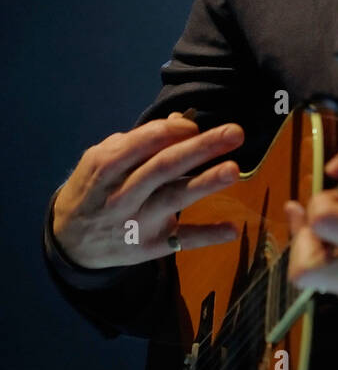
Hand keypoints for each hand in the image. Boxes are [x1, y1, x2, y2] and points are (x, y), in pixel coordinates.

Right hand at [51, 113, 244, 269]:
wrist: (70, 242)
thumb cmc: (95, 189)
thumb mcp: (102, 160)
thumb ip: (139, 141)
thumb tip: (181, 122)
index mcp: (106, 166)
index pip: (144, 143)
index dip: (173, 131)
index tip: (194, 125)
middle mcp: (121, 194)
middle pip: (164, 166)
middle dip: (201, 148)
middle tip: (235, 133)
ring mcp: (136, 222)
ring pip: (174, 198)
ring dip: (206, 183)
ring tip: (234, 170)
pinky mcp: (150, 247)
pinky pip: (182, 240)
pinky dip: (208, 235)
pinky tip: (233, 229)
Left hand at [285, 131, 337, 306]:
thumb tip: (332, 169)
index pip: (322, 221)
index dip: (322, 201)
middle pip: (302, 271)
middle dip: (304, 238)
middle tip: (323, 221)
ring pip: (306, 276)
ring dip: (309, 247)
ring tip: (331, 229)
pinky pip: (321, 280)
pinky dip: (321, 258)